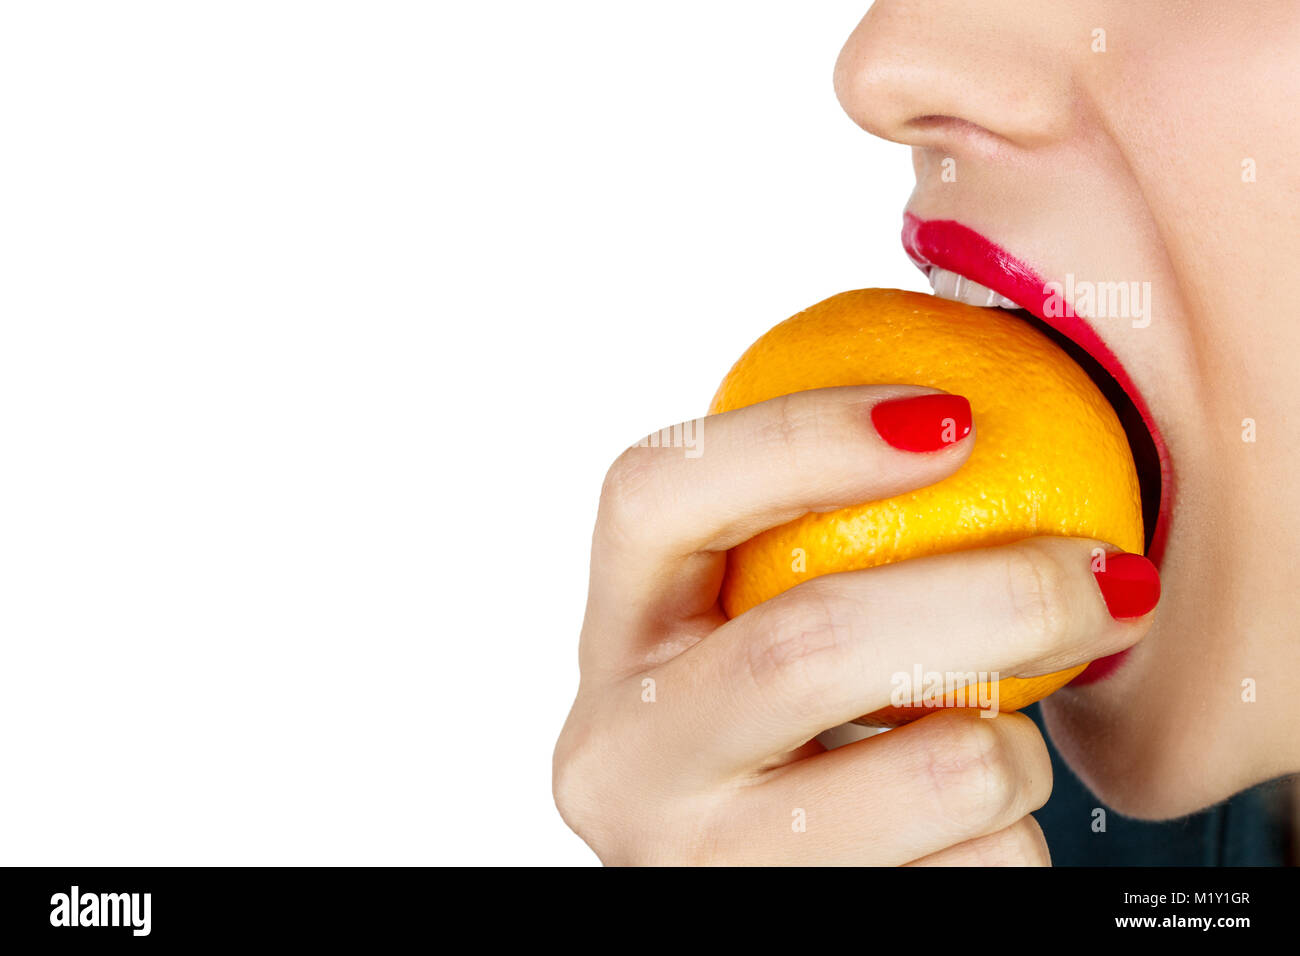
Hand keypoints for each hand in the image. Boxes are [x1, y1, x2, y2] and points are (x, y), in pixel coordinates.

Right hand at [553, 386, 1154, 864]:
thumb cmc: (794, 726)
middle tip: (1108, 574)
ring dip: (1019, 741)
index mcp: (613, 644)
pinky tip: (967, 832)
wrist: (780, 884)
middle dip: (1001, 591)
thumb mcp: (763, 619)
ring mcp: (706, 866)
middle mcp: (623, 760)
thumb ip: (811, 530)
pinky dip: (1016, 837)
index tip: (955, 419)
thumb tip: (960, 408)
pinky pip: (982, 871)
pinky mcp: (808, 935)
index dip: (801, 434)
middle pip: (809, 643)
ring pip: (937, 773)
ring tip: (998, 737)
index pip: (654, 495)